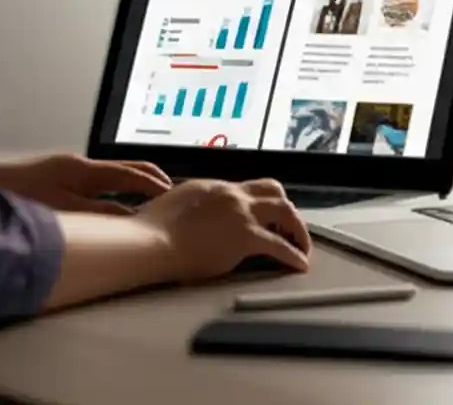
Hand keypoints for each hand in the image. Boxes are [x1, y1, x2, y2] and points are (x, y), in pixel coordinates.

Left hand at [0, 153, 171, 214]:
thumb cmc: (15, 199)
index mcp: (83, 170)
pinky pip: (97, 183)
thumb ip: (98, 215)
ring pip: (111, 176)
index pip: (131, 175)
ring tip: (151, 205)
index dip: (155, 187)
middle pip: (126, 169)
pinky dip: (114, 192)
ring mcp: (66, 170)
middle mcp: (78, 164)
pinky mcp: (55, 179)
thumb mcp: (61, 212)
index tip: (177, 198)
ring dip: (133, 187)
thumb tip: (131, 219)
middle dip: (151, 181)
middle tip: (173, 198)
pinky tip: (114, 208)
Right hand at [137, 178, 310, 280]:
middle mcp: (232, 194)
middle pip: (273, 191)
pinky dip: (294, 255)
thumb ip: (194, 206)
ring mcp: (241, 214)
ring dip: (297, 228)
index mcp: (215, 187)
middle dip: (285, 209)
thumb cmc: (152, 230)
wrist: (151, 242)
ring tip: (301, 246)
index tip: (267, 217)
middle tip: (291, 229)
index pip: (248, 188)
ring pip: (285, 210)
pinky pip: (280, 245)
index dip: (261, 203)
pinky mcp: (245, 237)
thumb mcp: (176, 203)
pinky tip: (299, 264)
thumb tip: (198, 215)